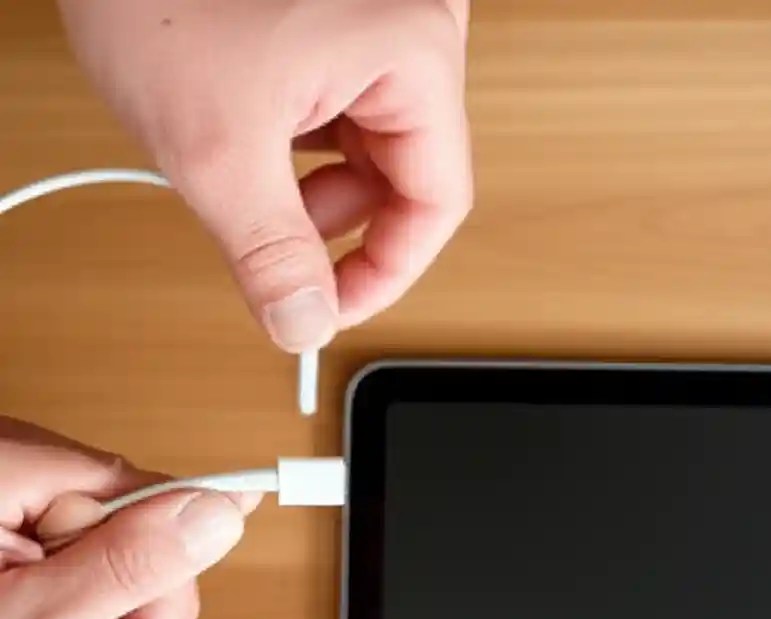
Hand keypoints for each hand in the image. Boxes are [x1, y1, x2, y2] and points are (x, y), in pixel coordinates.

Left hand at [0, 417, 257, 618]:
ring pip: (110, 576)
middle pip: (133, 546)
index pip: (147, 505)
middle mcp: (8, 473)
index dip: (158, 596)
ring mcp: (6, 507)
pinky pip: (76, 583)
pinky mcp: (6, 542)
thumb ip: (124, 567)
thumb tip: (221, 509)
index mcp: (4, 467)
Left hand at [57, 0, 473, 351]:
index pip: (439, 200)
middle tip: (268, 233)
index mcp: (416, 50)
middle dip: (332, 216)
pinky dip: (301, 135)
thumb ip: (268, 251)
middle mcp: (416, 29)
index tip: (331, 307)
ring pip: (374, 143)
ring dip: (312, 177)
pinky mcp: (347, 18)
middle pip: (407, 172)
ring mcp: (382, 21)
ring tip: (243, 160)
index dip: (385, 270)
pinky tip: (248, 121)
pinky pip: (349, 103)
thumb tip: (304, 321)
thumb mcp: (215, 143)